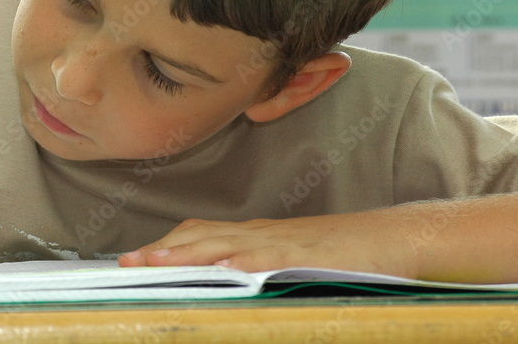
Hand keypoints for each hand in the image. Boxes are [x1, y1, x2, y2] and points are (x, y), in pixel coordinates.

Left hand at [118, 212, 418, 278]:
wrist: (390, 237)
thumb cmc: (338, 254)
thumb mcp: (285, 259)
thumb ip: (253, 266)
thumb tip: (221, 282)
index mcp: (253, 235)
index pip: (198, 236)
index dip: (164, 247)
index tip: (133, 259)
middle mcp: (260, 234)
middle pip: (200, 237)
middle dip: (162, 250)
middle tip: (128, 263)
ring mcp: (282, 242)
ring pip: (225, 244)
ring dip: (187, 253)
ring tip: (156, 263)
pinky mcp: (307, 254)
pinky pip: (270, 257)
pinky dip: (244, 262)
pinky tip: (225, 269)